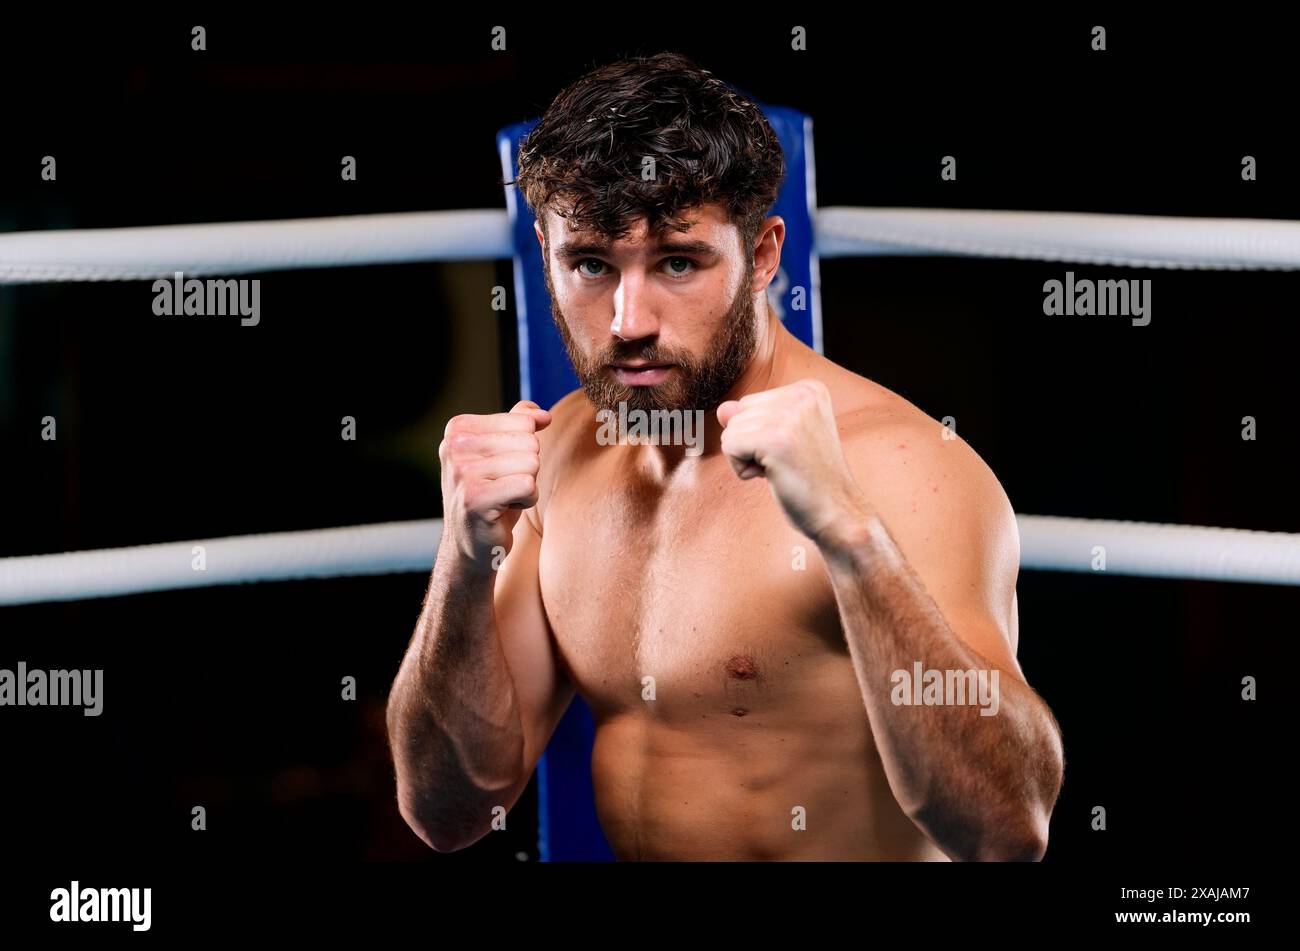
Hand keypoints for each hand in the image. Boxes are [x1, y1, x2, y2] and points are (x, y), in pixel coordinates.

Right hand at [440, 400, 550, 568]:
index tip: (501, 468)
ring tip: (504, 497)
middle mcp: (455, 446)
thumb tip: (541, 414)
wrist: (471, 543)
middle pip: (529, 442)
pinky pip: (528, 485)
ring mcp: (462, 472)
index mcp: (459, 428)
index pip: (523, 421)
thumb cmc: (492, 495)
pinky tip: (506, 509)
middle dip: (527, 468)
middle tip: (503, 486)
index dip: (524, 448)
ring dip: (527, 485)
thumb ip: (518, 425)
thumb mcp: (503, 454)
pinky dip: (527, 500)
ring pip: (531, 463)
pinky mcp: (475, 497)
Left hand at [717, 379, 870, 544]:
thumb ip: (754, 418)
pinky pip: (729, 447)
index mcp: (809, 389)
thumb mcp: (783, 439)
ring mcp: (789, 415)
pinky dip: (743, 469)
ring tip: (783, 469)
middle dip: (752, 445)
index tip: (793, 450)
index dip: (762, 435)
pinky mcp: (774, 438)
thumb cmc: (812, 480)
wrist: (839, 513)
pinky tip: (774, 476)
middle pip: (738, 414)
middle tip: (787, 462)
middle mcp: (801, 395)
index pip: (751, 403)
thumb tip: (722, 409)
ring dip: (748, 459)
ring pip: (730, 431)